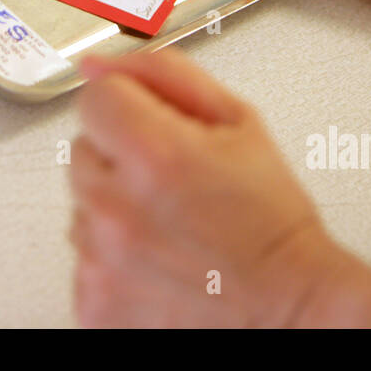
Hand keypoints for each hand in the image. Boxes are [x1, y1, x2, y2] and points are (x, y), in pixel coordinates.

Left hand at [69, 49, 340, 327]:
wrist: (289, 307)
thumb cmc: (271, 222)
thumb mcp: (238, 121)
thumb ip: (165, 76)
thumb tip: (99, 63)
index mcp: (155, 155)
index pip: (96, 96)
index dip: (130, 107)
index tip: (156, 129)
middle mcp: (118, 210)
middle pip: (84, 150)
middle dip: (122, 158)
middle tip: (173, 184)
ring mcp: (100, 263)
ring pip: (82, 206)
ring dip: (115, 208)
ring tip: (169, 226)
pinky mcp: (94, 304)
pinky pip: (83, 260)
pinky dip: (112, 258)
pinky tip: (156, 260)